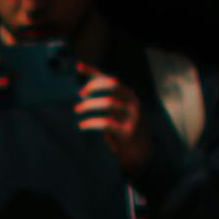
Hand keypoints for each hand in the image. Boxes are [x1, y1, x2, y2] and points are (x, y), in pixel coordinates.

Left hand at [73, 63, 155, 178]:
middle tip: (81, 94)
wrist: (141, 151)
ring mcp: (132, 116)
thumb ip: (105, 98)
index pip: (110, 78)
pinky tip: (82, 125)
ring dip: (89, 105)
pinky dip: (91, 122)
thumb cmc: (123, 127)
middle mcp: (133, 102)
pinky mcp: (128, 131)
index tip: (78, 67)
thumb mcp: (117, 110)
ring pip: (108, 102)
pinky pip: (106, 122)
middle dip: (94, 86)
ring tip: (77, 110)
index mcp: (129, 95)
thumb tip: (83, 90)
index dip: (94, 71)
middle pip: (113, 84)